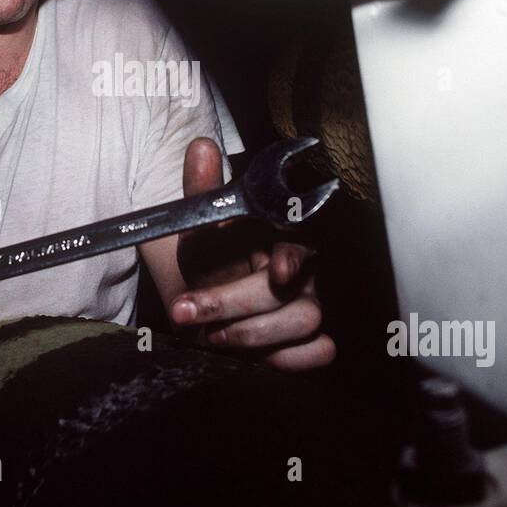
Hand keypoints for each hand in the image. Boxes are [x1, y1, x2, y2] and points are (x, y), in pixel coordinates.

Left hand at [168, 138, 334, 370]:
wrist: (203, 319)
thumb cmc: (208, 272)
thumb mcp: (195, 234)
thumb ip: (201, 193)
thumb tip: (202, 147)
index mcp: (281, 238)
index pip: (300, 244)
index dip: (292, 257)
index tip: (274, 268)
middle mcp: (302, 273)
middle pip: (291, 290)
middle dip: (233, 303)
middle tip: (188, 311)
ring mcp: (309, 308)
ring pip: (307, 321)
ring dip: (252, 334)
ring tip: (212, 336)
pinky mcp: (312, 344)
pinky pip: (318, 353)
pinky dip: (286, 359)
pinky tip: (254, 358)